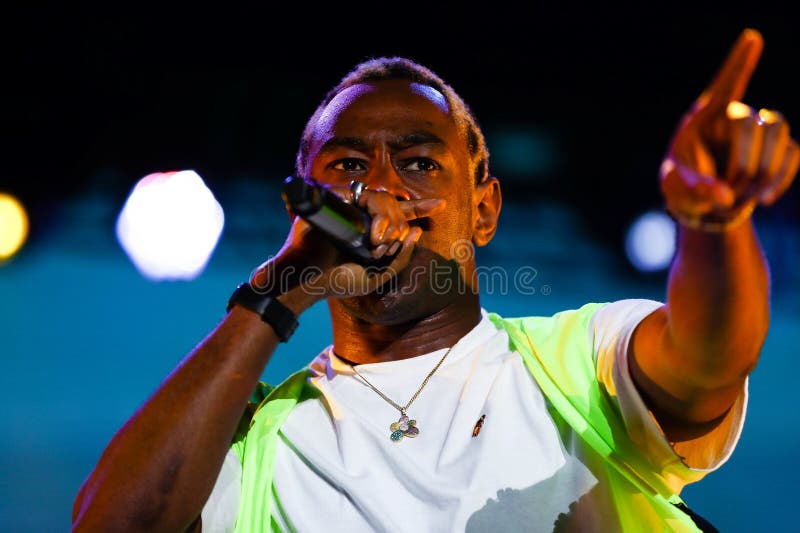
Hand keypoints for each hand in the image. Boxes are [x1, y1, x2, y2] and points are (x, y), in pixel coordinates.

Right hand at [251, 186, 444, 300]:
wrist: (308, 281)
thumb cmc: (339, 282)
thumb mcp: (379, 275)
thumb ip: (402, 257)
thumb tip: (416, 230)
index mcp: (370, 230)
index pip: (397, 213)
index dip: (418, 208)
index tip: (440, 205)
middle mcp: (360, 214)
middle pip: (394, 204)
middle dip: (400, 224)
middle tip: (387, 247)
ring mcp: (346, 205)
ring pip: (381, 198)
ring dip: (388, 222)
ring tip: (377, 245)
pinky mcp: (333, 198)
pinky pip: (364, 195)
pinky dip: (374, 214)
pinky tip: (371, 235)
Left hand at [660, 28, 798, 230]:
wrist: (704, 205)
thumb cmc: (682, 188)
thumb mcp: (678, 190)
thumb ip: (696, 190)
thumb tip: (724, 197)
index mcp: (703, 119)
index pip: (724, 86)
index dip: (739, 63)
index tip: (752, 38)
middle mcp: (733, 118)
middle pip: (751, 120)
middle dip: (744, 159)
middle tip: (731, 189)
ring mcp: (757, 131)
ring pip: (778, 129)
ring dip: (765, 167)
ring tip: (747, 195)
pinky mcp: (776, 149)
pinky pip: (793, 152)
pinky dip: (781, 177)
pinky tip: (765, 198)